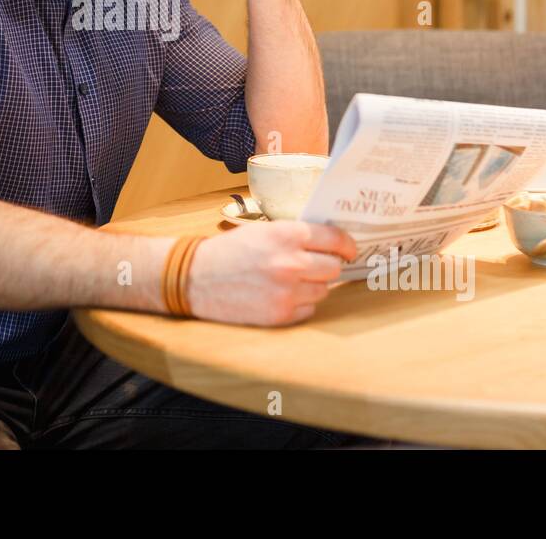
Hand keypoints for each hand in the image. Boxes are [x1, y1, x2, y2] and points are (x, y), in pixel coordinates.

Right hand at [184, 221, 356, 325]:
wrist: (195, 277)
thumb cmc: (229, 251)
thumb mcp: (262, 230)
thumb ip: (295, 235)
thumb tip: (330, 242)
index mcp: (287, 235)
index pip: (335, 240)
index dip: (347, 245)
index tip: (350, 250)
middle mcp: (291, 263)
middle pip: (334, 267)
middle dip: (327, 266)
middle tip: (316, 265)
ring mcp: (287, 291)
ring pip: (323, 290)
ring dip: (313, 286)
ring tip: (290, 280)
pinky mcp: (280, 314)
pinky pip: (308, 310)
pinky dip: (300, 304)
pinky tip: (280, 295)